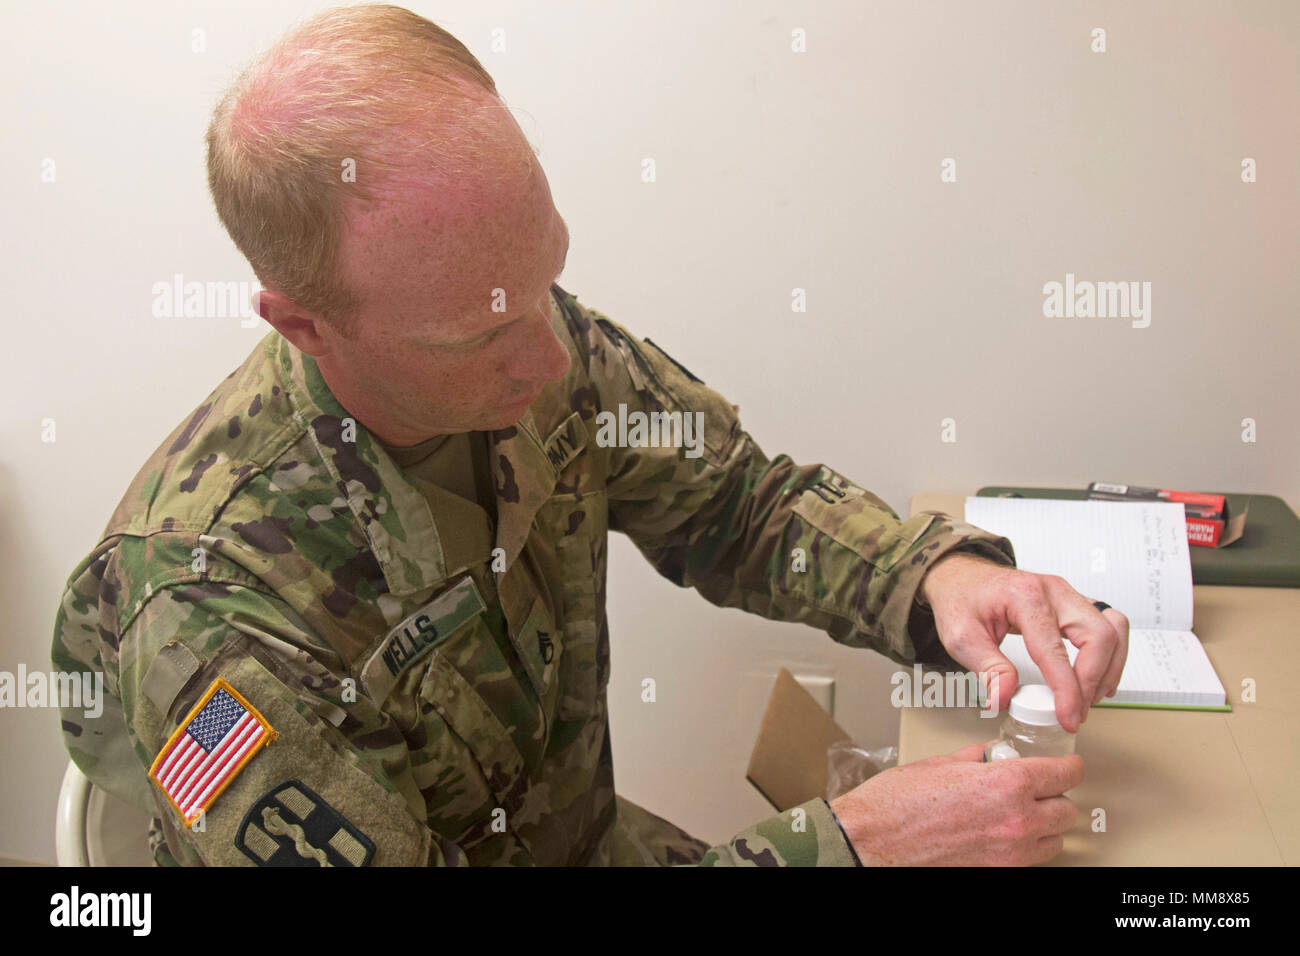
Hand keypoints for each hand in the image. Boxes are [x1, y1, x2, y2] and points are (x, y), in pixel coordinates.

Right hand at [829, 742, 1082, 865]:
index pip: (1065, 774)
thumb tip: (988, 756)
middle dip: (1054, 796)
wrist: (872, 840)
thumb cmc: (896, 803)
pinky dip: (1024, 846)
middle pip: (1066, 810)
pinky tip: (1001, 832)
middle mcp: (1017, 821)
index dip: (1067, 766)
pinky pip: (1029, 859)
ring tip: (1019, 812)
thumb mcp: (941, 764)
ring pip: (1053, 840)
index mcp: (1007, 784)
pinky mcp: (997, 872)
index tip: (1064, 765)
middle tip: (1036, 787)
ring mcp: (1010, 853)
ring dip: (1043, 825)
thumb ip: (976, 758)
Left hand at [918, 553, 1128, 731]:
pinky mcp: (1075, 603)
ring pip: (1114, 629)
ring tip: (1089, 698)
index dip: (1067, 690)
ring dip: (1110, 668)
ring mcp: (1068, 595)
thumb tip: (1006, 698)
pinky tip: (1098, 677)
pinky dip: (1111, 655)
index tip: (1069, 717)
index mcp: (1024, 596)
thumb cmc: (962, 599)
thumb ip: (987, 668)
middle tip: (1077, 711)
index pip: (1055, 649)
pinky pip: (1110, 626)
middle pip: (1099, 635)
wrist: (962, 578)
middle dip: (1093, 681)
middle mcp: (1054, 591)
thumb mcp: (961, 636)